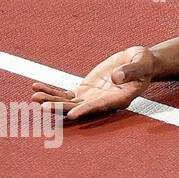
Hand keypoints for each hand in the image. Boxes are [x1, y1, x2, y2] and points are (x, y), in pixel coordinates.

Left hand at [31, 46, 155, 119]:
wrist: (139, 63)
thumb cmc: (144, 63)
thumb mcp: (141, 63)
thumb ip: (130, 70)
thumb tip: (116, 77)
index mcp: (120, 98)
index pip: (101, 106)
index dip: (86, 110)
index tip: (72, 114)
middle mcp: (103, 102)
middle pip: (79, 108)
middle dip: (61, 108)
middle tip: (44, 106)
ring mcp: (92, 98)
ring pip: (68, 103)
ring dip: (51, 101)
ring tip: (34, 96)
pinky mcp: (84, 91)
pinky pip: (64, 95)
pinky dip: (51, 92)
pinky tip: (36, 87)